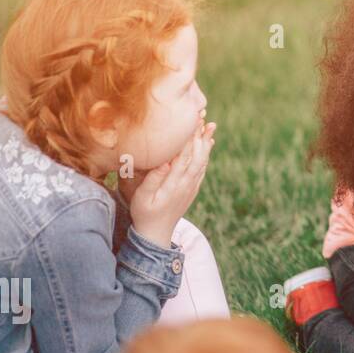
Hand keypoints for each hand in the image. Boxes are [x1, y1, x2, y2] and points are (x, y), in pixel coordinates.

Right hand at [128, 120, 216, 245]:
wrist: (156, 233)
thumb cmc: (144, 213)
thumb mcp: (143, 197)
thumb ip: (154, 179)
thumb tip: (165, 161)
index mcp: (174, 184)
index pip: (184, 157)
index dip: (189, 139)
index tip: (191, 123)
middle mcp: (187, 184)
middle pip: (197, 157)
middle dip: (200, 137)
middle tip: (204, 118)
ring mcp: (191, 187)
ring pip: (202, 162)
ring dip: (206, 144)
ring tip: (210, 126)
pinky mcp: (192, 189)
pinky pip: (202, 169)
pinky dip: (206, 155)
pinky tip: (208, 145)